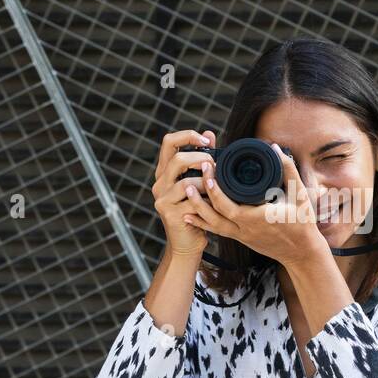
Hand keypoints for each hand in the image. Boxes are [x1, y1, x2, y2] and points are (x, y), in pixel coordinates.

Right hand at [151, 128, 216, 257]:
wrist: (186, 243)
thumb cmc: (196, 211)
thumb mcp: (199, 182)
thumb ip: (202, 158)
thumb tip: (209, 133)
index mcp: (165, 172)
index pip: (169, 142)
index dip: (188, 136)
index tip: (207, 140)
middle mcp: (159, 184)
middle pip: (177, 160)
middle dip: (202, 160)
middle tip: (216, 166)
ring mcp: (162, 200)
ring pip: (186, 182)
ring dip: (207, 182)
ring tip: (218, 187)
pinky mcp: (170, 214)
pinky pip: (192, 201)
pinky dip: (207, 200)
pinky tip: (215, 202)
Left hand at [181, 142, 327, 267]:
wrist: (302, 253)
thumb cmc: (302, 224)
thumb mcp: (300, 195)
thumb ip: (288, 170)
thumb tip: (274, 148)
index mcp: (257, 218)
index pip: (228, 206)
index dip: (215, 189)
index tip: (209, 170)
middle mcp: (245, 229)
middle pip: (214, 215)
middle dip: (201, 195)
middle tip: (195, 175)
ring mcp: (242, 236)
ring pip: (213, 225)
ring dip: (198, 210)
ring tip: (187, 192)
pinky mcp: (242, 239)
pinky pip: (218, 231)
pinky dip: (204, 222)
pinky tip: (192, 215)